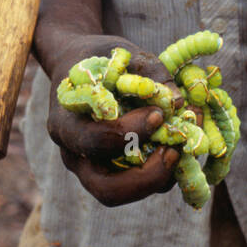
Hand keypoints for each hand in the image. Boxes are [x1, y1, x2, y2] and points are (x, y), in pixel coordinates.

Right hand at [47, 35, 184, 206]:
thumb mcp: (120, 52)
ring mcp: (91, 168)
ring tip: (181, 147)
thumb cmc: (98, 58)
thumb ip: (149, 73)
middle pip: (106, 189)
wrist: (77, 67)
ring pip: (124, 193)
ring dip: (159, 178)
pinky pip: (136, 185)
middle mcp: (74, 155)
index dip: (130, 133)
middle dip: (146, 177)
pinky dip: (162, 173)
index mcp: (65, 123)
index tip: (158, 113)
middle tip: (175, 152)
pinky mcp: (110, 172)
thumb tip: (177, 103)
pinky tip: (178, 145)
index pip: (94, 142)